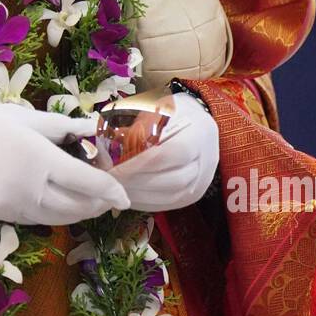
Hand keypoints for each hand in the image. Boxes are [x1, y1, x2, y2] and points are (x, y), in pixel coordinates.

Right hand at [0, 104, 131, 226]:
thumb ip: (62, 126)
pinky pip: (44, 219)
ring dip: (83, 211)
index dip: (111, 190)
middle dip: (101, 202)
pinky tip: (63, 198)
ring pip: (64, 218)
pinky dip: (60, 212)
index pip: (87, 183)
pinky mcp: (9, 218)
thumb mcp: (22, 118)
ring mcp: (20, 207)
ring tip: (92, 196)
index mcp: (39, 158)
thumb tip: (95, 126)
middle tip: (110, 190)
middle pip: (80, 207)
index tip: (125, 194)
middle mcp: (33, 189)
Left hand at [101, 93, 218, 211]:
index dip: (138, 163)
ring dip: (138, 194)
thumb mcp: (156, 111)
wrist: (198, 127)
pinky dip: (144, 202)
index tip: (114, 166)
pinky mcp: (191, 196)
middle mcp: (204, 162)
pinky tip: (126, 194)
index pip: (167, 154)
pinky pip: (167, 204)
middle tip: (111, 179)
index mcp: (196, 135)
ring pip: (169, 196)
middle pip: (170, 180)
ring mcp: (200, 182)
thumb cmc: (172, 115)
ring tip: (116, 187)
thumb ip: (139, 127)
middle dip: (136, 181)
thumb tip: (111, 145)